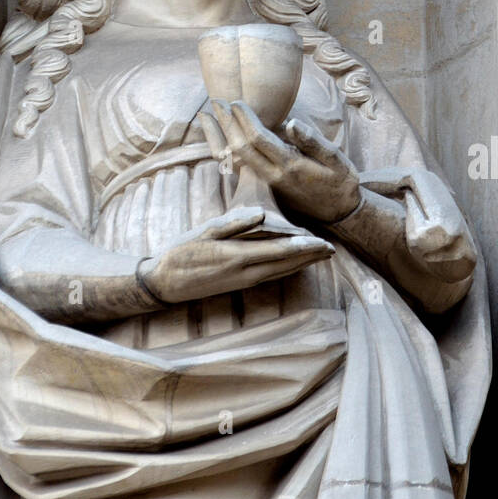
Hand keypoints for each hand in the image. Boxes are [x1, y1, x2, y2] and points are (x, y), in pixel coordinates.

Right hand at [139, 206, 332, 305]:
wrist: (164, 282)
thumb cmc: (182, 253)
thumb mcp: (203, 234)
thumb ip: (232, 224)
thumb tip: (260, 214)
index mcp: (238, 257)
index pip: (279, 251)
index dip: (304, 247)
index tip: (324, 243)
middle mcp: (245, 273)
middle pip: (286, 264)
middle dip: (310, 258)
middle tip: (333, 250)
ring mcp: (243, 281)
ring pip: (280, 272)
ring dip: (302, 264)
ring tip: (321, 257)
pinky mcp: (239, 284)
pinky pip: (270, 276)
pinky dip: (287, 269)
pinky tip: (294, 265)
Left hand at [198, 100, 360, 224]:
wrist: (341, 214)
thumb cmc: (341, 182)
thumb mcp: (336, 159)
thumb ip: (313, 141)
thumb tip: (291, 122)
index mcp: (290, 166)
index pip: (258, 139)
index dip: (245, 119)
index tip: (236, 101)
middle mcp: (273, 177)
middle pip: (240, 148)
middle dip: (227, 124)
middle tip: (216, 102)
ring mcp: (268, 184)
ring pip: (237, 160)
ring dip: (222, 137)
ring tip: (211, 117)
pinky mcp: (266, 188)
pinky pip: (241, 167)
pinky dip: (227, 150)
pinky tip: (221, 137)